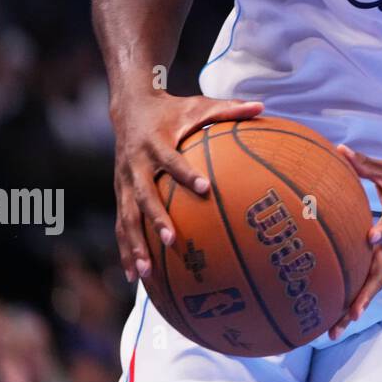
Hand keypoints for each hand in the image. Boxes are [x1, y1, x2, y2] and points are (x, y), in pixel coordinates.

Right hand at [111, 91, 263, 282]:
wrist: (129, 107)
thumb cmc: (172, 110)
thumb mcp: (199, 105)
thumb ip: (229, 108)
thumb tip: (262, 105)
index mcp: (155, 143)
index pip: (171, 160)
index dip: (185, 173)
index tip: (205, 188)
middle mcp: (135, 165)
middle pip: (142, 196)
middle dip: (156, 219)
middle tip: (172, 241)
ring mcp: (123, 182)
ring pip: (126, 217)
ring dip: (134, 245)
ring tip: (145, 272)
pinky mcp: (119, 193)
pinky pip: (121, 225)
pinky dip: (125, 249)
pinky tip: (132, 276)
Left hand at [328, 145, 381, 340]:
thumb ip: (365, 164)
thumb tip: (338, 149)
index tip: (372, 238)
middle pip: (381, 274)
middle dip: (365, 295)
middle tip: (350, 315)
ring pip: (373, 286)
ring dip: (355, 308)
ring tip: (333, 331)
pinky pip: (369, 283)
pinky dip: (354, 302)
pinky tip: (334, 321)